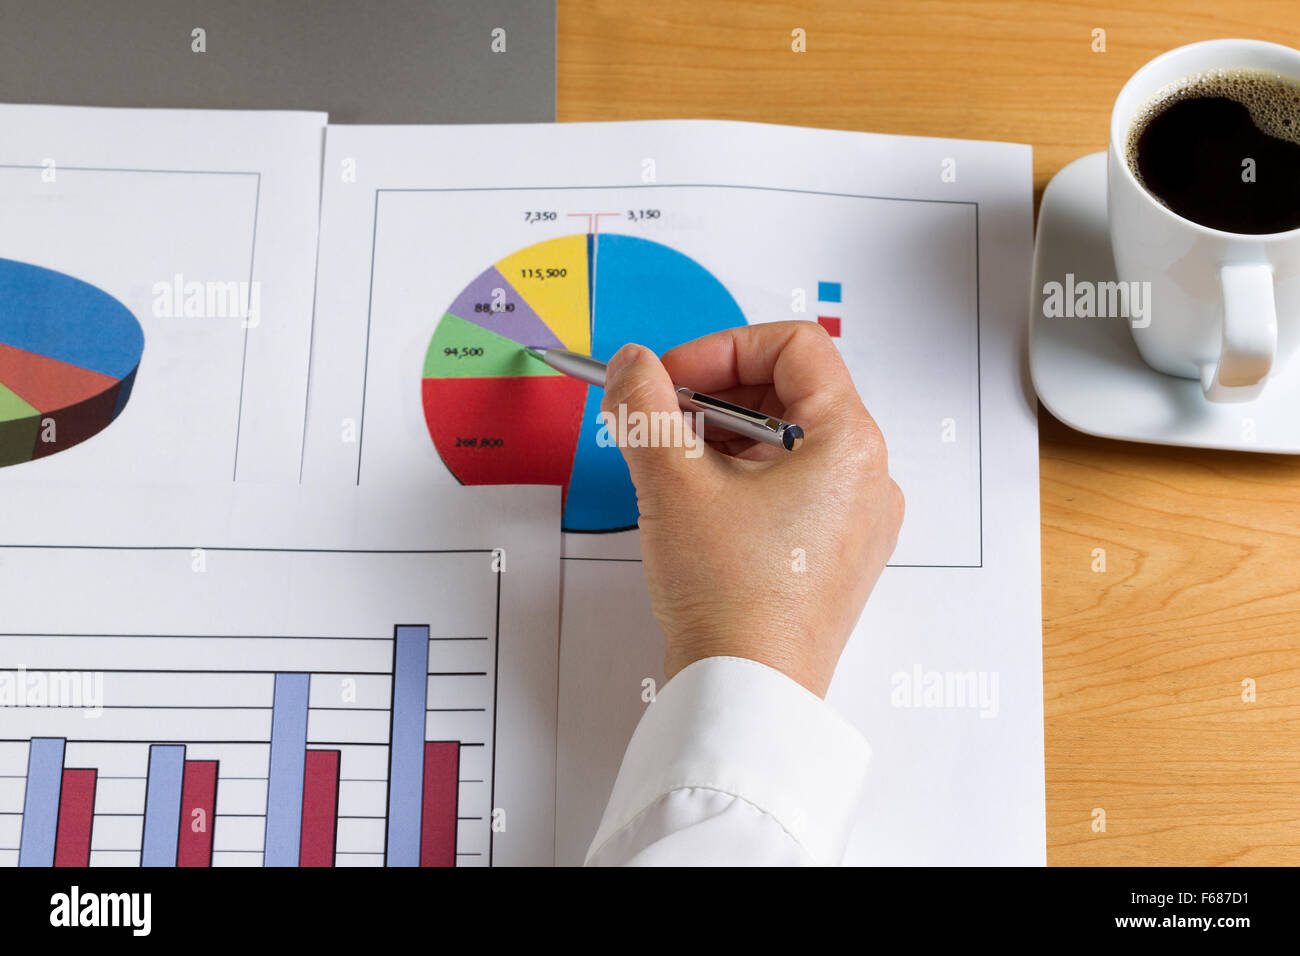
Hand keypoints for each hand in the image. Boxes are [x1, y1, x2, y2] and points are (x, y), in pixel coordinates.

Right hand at [601, 321, 903, 696]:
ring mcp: (856, 520)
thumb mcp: (673, 481)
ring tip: (672, 461)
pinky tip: (698, 500)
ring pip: (788, 441)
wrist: (745, 692)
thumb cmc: (731, 598)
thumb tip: (633, 366)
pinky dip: (744, 476)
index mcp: (850, 443)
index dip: (721, 347)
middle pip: (793, 391)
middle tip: (661, 415)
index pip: (795, 347)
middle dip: (717, 391)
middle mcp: (868, 477)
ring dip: (725, 434)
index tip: (671, 376)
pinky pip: (792, 486)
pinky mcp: (835, 554)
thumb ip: (645, 406)